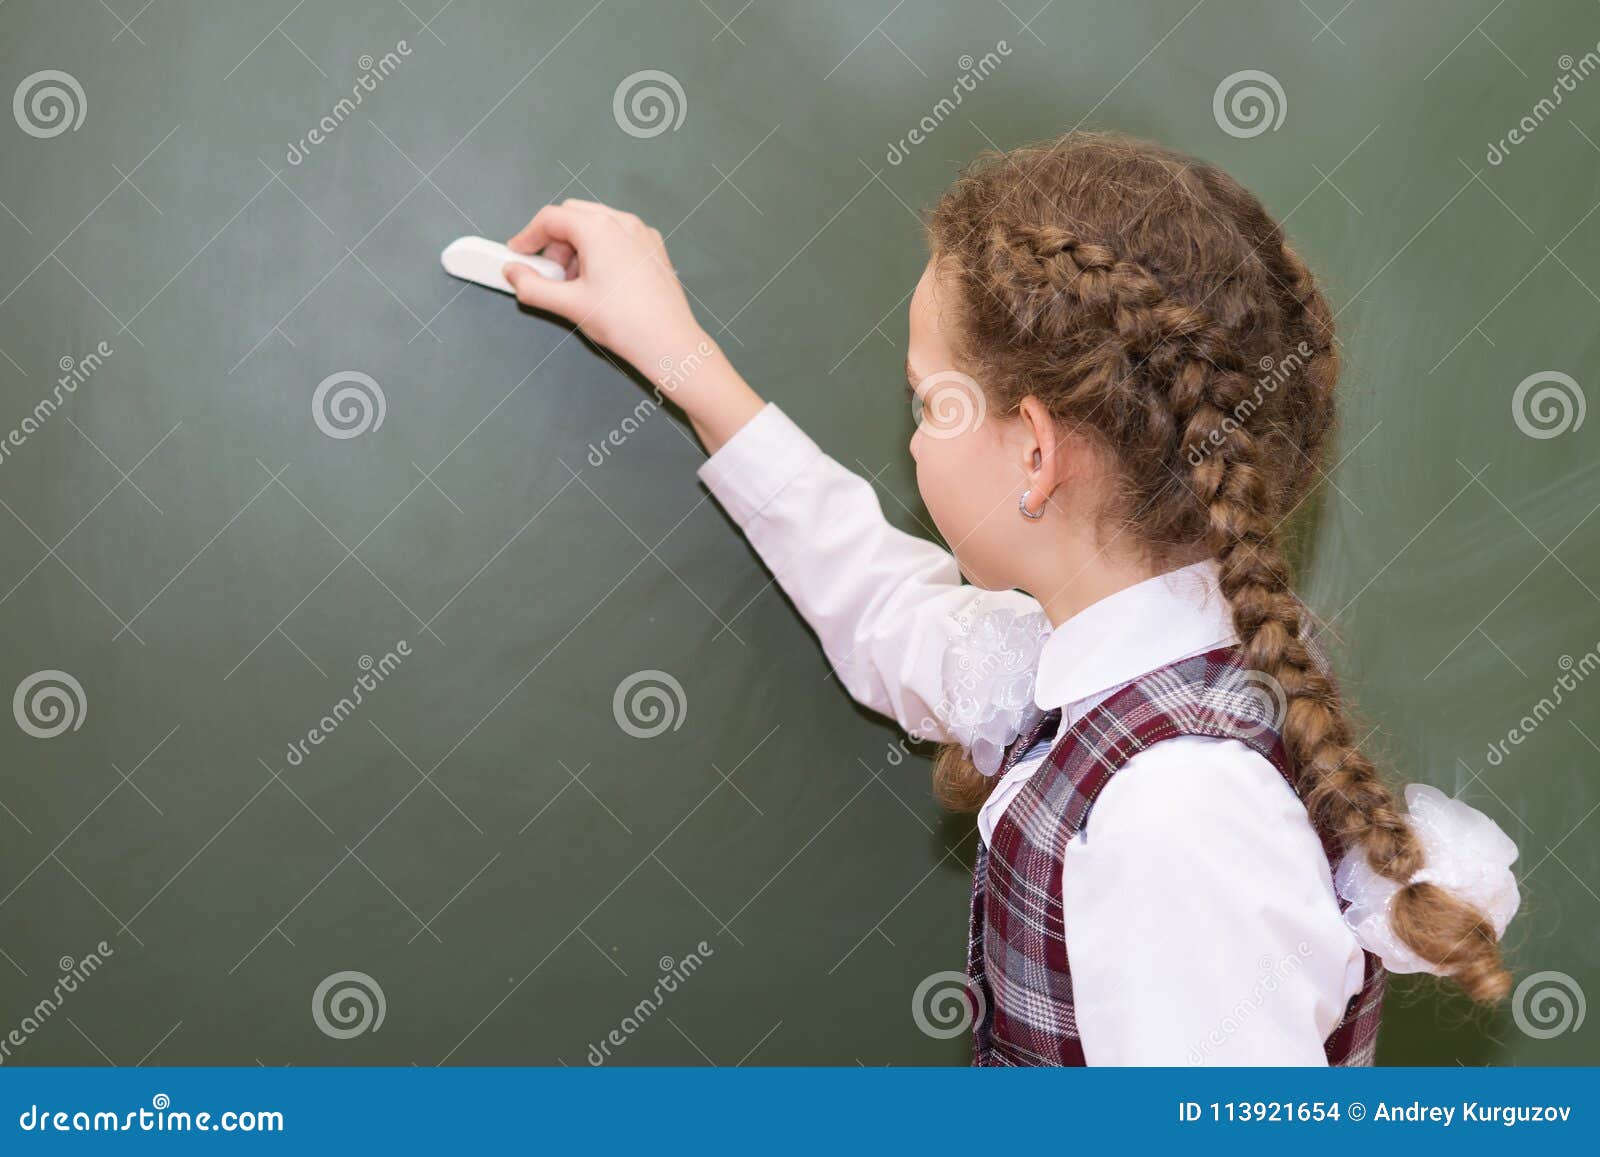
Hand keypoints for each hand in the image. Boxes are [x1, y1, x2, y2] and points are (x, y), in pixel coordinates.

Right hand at [503, 199, 703, 376]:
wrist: (669, 343)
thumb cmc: (626, 323)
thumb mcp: (569, 305)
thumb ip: (532, 286)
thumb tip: (513, 274)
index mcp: (599, 229)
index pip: (550, 218)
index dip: (527, 236)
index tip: (517, 255)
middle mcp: (622, 222)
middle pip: (573, 216)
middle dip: (554, 242)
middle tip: (549, 274)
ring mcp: (642, 233)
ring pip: (596, 225)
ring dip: (577, 247)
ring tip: (576, 284)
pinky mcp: (654, 248)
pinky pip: (618, 237)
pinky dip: (601, 250)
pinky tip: (600, 283)